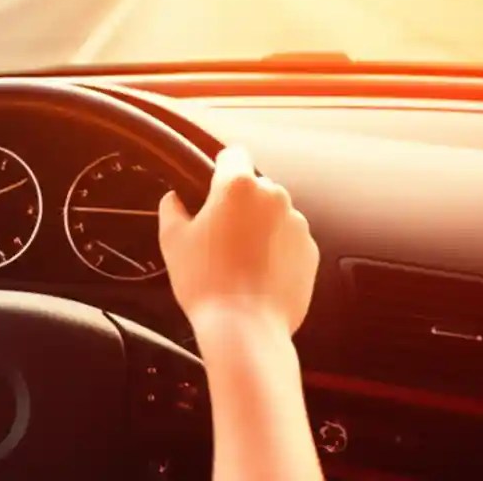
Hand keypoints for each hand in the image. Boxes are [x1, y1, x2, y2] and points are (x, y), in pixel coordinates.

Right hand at [158, 147, 318, 337]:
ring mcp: (297, 224)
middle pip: (254, 187)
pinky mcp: (310, 251)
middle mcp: (274, 197)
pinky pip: (290, 240)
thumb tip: (175, 199)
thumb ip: (172, 208)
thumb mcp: (173, 241)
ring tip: (239, 259)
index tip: (212, 183)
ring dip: (260, 227)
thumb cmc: (206, 283)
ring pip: (274, 214)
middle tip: (219, 234)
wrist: (245, 328)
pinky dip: (277, 250)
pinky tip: (257, 273)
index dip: (220, 167)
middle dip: (239, 204)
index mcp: (238, 186)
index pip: (233, 154)